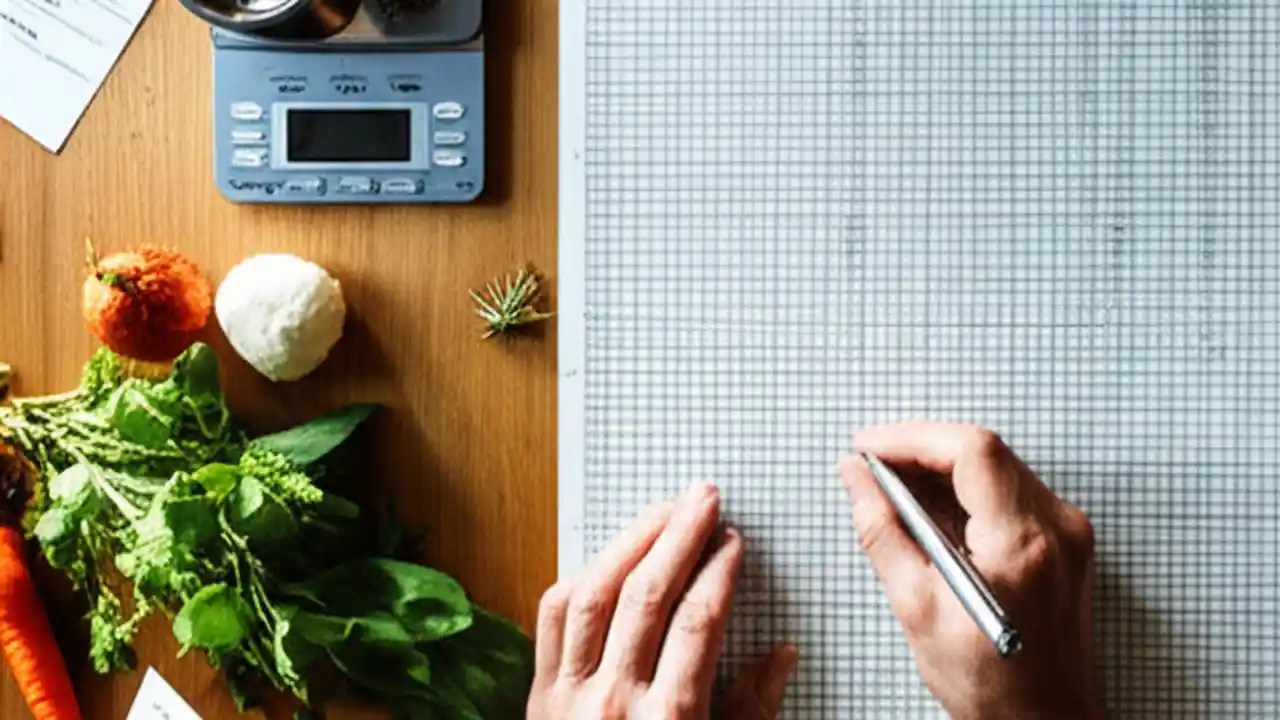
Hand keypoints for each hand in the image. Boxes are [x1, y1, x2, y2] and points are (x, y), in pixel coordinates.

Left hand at [528, 484, 797, 718]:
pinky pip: (553, 616)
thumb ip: (752, 710)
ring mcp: (568, 694)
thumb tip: (781, 654)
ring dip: (629, 540)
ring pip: (594, 592)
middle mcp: (613, 701)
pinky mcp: (539, 693)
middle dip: (679, 534)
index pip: (697, 620)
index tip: (733, 540)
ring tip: (661, 509)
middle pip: (647, 592)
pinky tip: (607, 555)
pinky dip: (581, 576)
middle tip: (704, 497)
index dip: (718, 570)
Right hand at [839, 422, 1102, 719]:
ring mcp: (1067, 530)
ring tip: (892, 488)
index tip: (869, 448)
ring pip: (995, 465)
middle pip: (983, 451)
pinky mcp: (1065, 539)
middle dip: (920, 449)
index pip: (971, 450)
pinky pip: (1008, 489)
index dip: (912, 437)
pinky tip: (931, 509)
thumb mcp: (917, 608)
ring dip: (940, 466)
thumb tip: (856, 478)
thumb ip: (883, 532)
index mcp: (1021, 544)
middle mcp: (1056, 527)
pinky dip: (965, 489)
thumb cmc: (989, 683)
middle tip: (871, 466)